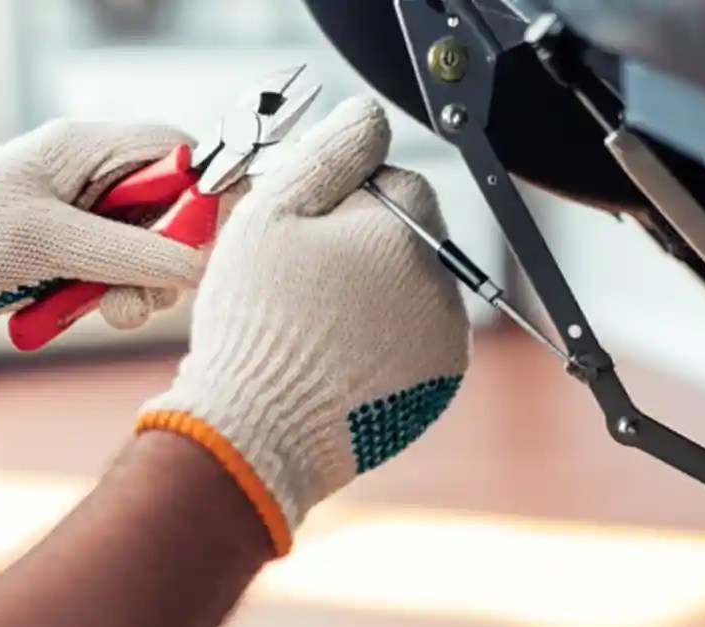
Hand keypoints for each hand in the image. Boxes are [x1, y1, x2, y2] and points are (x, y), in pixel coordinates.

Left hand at [0, 120, 211, 335]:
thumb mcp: (55, 242)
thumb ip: (135, 252)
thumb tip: (202, 265)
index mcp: (86, 148)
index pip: (179, 153)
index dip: (203, 194)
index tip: (206, 239)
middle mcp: (94, 178)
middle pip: (175, 209)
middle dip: (171, 255)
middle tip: (152, 286)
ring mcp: (89, 218)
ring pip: (157, 251)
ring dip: (144, 287)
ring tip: (111, 310)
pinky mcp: (81, 255)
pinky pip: (128, 276)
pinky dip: (117, 300)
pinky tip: (85, 311)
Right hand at [137, 97, 470, 555]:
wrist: (259, 430)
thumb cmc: (257, 321)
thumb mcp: (272, 215)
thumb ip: (329, 155)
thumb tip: (370, 117)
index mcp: (407, 232)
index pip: (396, 180)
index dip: (343, 198)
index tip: (304, 230)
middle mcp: (443, 283)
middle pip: (409, 234)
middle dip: (362, 244)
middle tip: (303, 279)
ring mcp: (447, 337)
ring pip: (414, 286)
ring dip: (376, 290)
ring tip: (316, 323)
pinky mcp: (441, 381)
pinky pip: (418, 336)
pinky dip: (385, 337)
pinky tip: (338, 354)